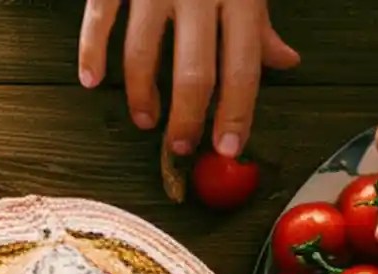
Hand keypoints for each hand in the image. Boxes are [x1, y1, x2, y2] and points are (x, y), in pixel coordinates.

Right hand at [78, 0, 298, 157]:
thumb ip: (261, 24)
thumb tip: (286, 63)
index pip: (243, 67)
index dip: (236, 112)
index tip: (227, 148)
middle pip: (194, 72)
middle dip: (187, 120)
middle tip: (181, 146)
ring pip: (143, 56)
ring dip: (142, 97)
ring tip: (145, 121)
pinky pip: (99, 21)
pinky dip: (91, 55)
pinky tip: (91, 81)